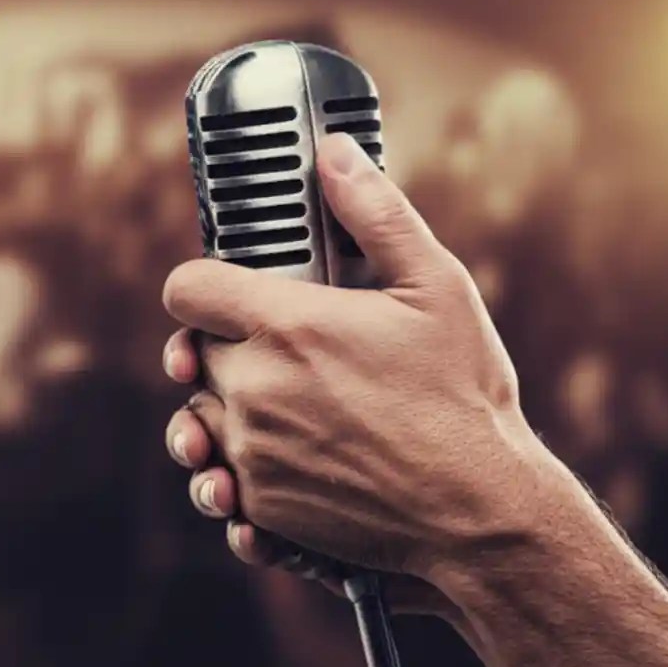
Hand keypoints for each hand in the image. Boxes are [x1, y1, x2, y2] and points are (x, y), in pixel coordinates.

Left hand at [161, 133, 572, 580]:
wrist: (480, 513)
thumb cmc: (463, 397)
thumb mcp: (437, 288)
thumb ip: (376, 214)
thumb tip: (334, 152)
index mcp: (283, 326)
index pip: (187, 289)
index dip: (203, 285)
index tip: (228, 292)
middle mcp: (252, 389)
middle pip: (195, 355)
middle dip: (227, 349)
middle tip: (282, 351)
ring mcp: (251, 454)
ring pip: (201, 420)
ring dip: (226, 413)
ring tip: (280, 411)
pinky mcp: (262, 508)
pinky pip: (220, 485)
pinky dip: (239, 477)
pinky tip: (281, 466)